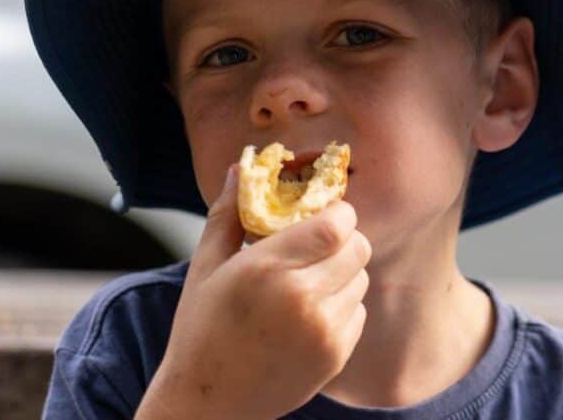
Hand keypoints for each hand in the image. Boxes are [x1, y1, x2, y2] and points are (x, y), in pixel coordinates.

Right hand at [136, 163, 370, 419]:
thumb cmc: (201, 328)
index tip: (318, 216)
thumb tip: (241, 167)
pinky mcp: (336, 355)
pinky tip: (309, 313)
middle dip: (341, 239)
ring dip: (342, 272)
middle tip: (314, 247)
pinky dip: (342, 305)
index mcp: (266, 268)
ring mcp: (324, 331)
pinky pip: (359, 311)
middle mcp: (302, 298)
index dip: (335, 213)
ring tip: (307, 282)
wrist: (209, 403)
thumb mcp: (206, 266)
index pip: (337, 223)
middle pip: (358, 246)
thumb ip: (229, 212)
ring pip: (361, 277)